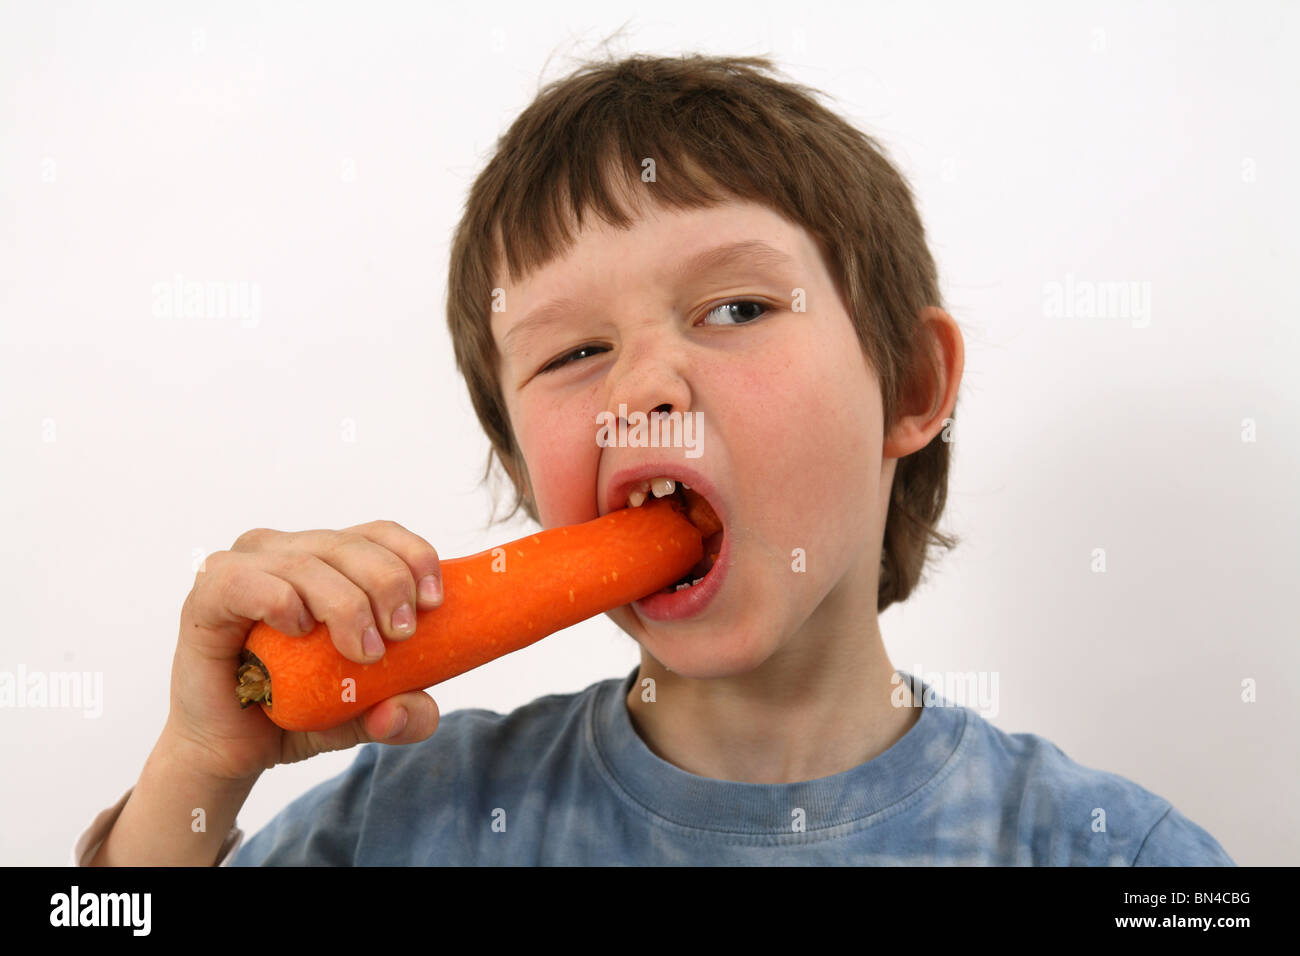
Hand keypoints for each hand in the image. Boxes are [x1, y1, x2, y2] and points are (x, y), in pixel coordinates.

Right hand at [165, 519, 446, 781]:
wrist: (231, 750)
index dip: (413, 556)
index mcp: (329, 561)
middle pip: (351, 544)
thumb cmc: (297, 710)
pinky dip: (281, 601)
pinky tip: (299, 630)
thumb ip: (401, 713)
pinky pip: (245, 581)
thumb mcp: (366, 714)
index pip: (379, 534)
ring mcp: (244, 567)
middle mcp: (287, 551)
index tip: (434, 603)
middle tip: (400, 636)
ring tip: (364, 652)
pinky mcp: (207, 596)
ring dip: (346, 603)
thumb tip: (411, 710)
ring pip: (307, 560)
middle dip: (388, 584)